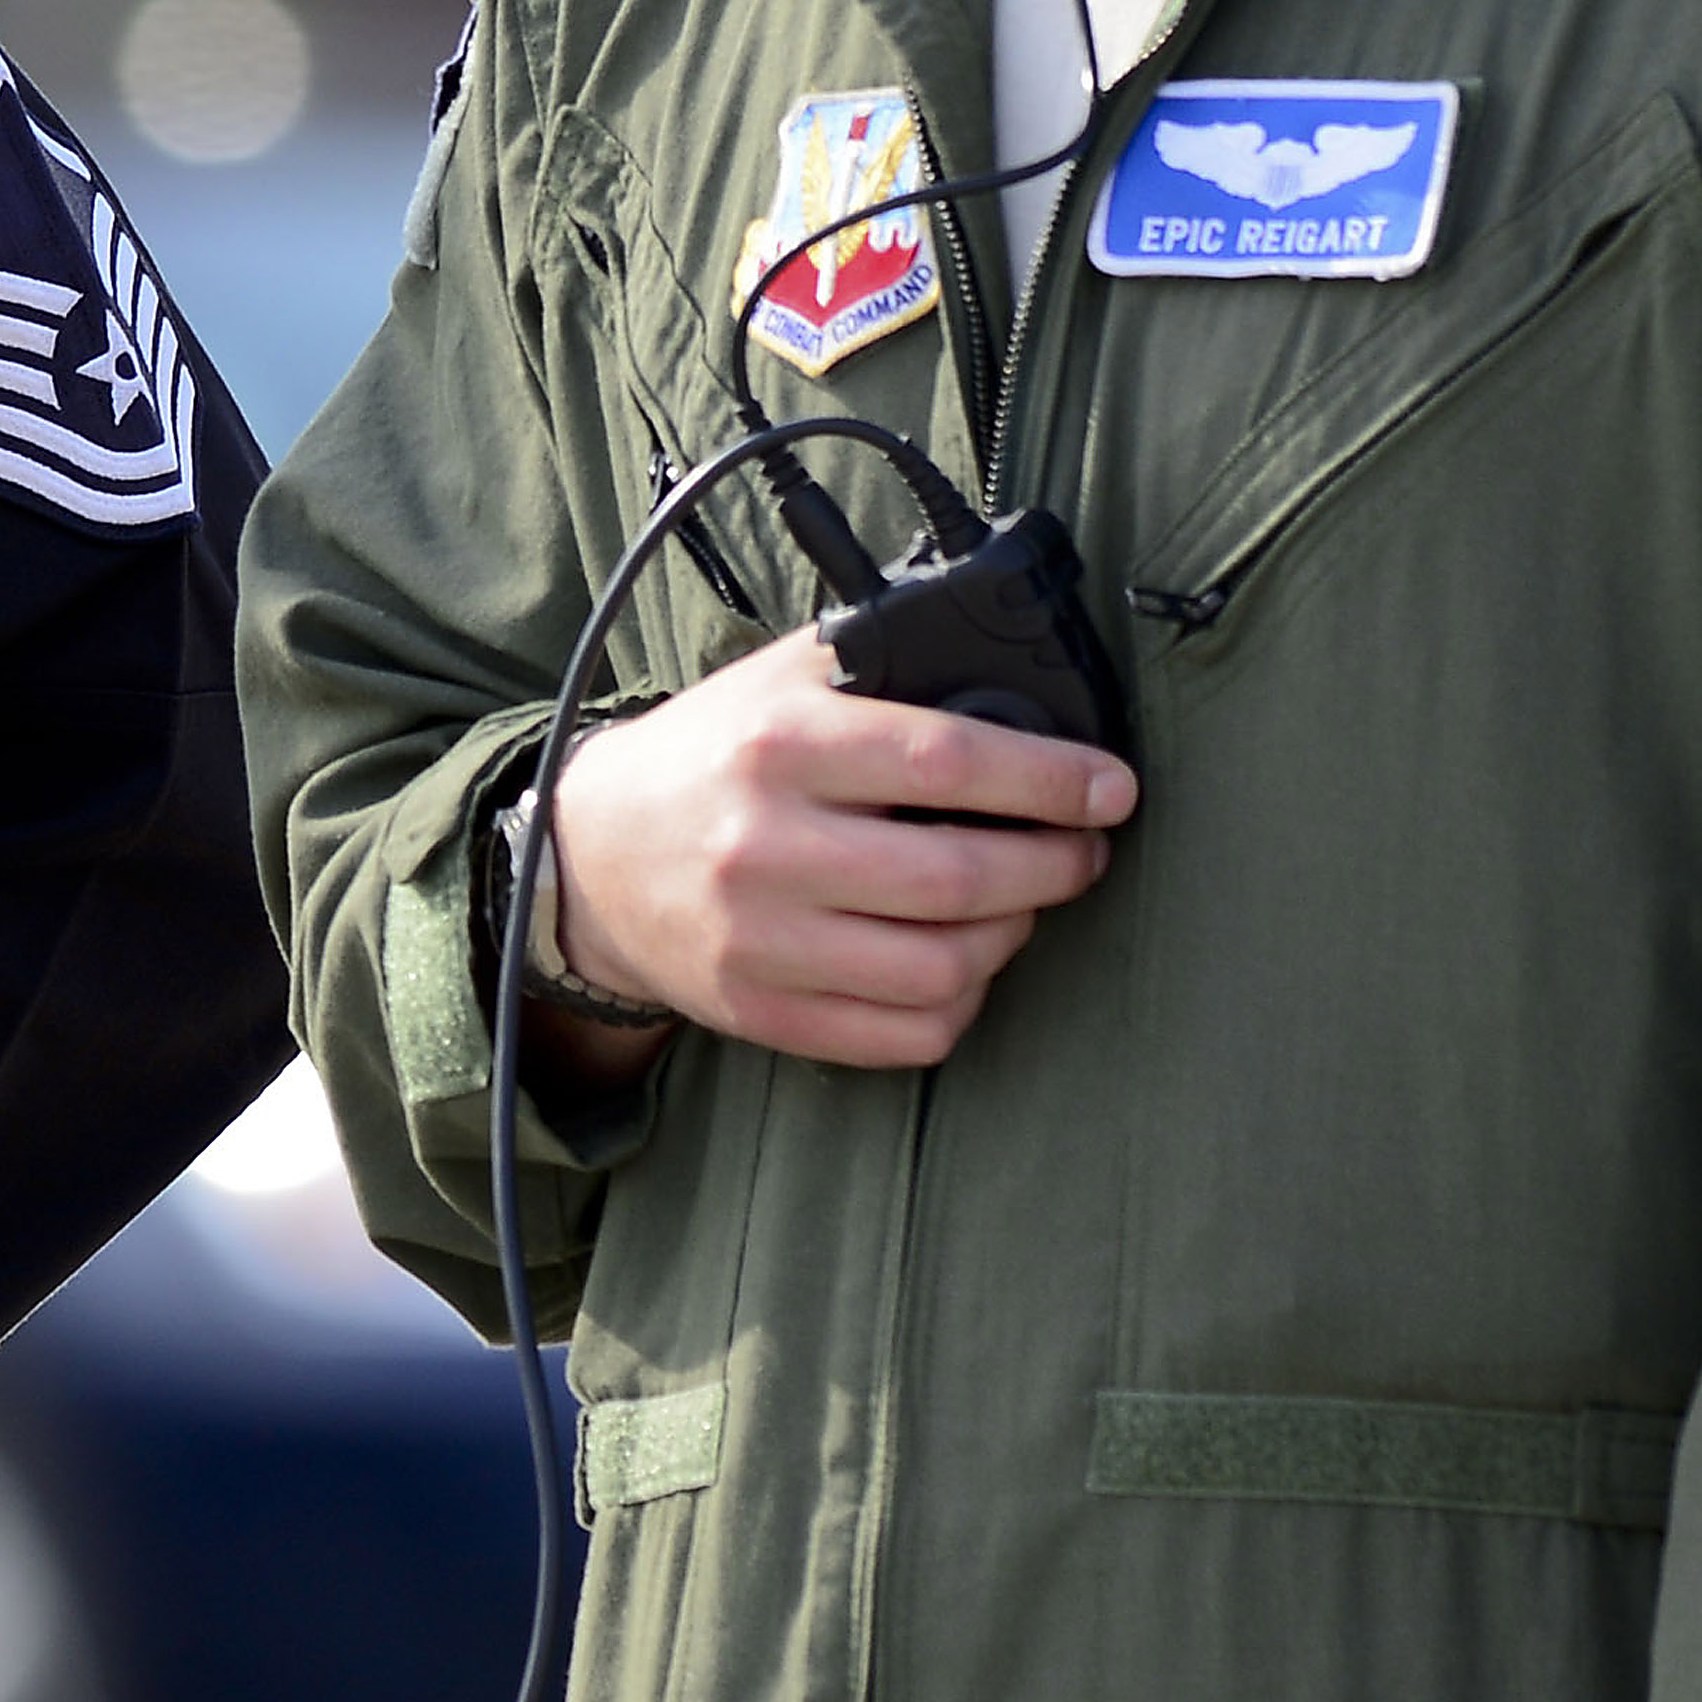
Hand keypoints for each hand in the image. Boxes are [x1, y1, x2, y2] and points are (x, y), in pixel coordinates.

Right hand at [531, 628, 1133, 1070]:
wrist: (589, 854)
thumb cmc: (707, 757)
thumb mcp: (775, 681)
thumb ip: (880, 667)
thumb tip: (1016, 678)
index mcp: (779, 745)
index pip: (948, 762)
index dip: (1053, 780)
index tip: (1111, 789)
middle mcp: (767, 845)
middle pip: (962, 876)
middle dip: (1057, 865)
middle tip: (1083, 850)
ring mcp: (761, 940)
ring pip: (943, 966)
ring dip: (1013, 937)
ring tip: (1021, 905)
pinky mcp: (760, 1011)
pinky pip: (902, 1034)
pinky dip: (959, 1004)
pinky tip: (963, 963)